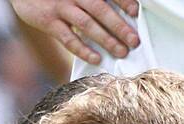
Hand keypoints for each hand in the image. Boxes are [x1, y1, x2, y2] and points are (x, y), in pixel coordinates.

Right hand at [9, 0, 140, 65]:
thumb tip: (110, 10)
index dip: (123, 1)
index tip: (135, 12)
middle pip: (101, 10)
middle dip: (120, 26)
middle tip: (134, 40)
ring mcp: (60, 8)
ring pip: (87, 25)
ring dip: (106, 39)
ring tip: (121, 51)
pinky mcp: (48, 21)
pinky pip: (68, 39)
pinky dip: (83, 49)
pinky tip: (96, 58)